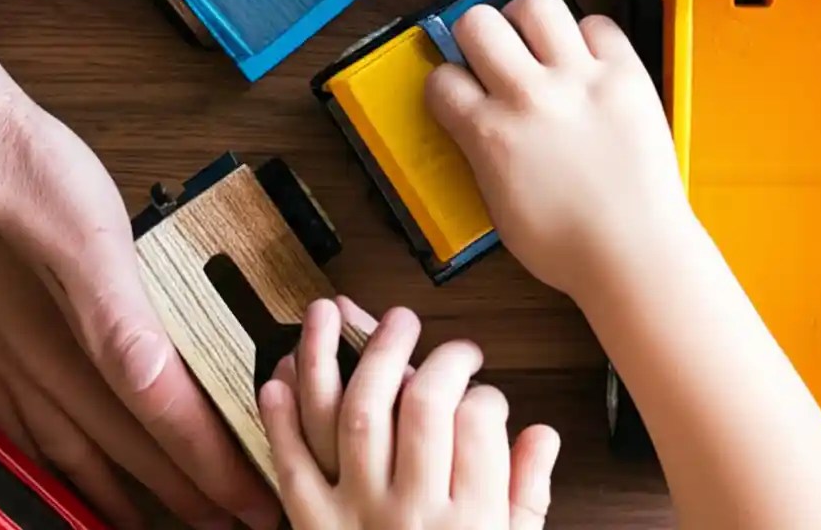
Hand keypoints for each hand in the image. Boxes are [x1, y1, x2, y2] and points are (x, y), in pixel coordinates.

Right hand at [0, 85, 277, 529]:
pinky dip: (56, 462)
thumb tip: (155, 383)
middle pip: (121, 451)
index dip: (209, 467)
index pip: (158, 422)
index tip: (250, 500)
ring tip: (148, 519)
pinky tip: (66, 465)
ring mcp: (6, 358)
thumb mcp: (85, 233)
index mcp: (68, 342)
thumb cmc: (19, 171)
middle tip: (225, 520)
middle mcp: (33, 364)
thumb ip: (118, 317)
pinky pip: (26, 428)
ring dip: (117, 491)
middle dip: (180, 493)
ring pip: (70, 451)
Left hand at [259, 299, 560, 529]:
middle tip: (418, 328)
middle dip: (426, 352)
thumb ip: (528, 496)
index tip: (477, 386)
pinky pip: (291, 464)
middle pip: (423, 404)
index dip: (480, 388)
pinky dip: (280, 418)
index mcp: (473, 519)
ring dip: (339, 355)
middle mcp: (415, 512)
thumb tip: (541, 435)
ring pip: (353, 415)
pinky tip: (281, 376)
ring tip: (332, 312)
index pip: (481, 422)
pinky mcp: (313, 528)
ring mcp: (359, 516)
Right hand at [424, 0, 691, 296]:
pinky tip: (585, 60)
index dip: (447, 83)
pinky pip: (598, 25)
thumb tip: (478, 123)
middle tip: (490, 52)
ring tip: (535, 40)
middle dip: (475, 34)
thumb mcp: (498, 207)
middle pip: (478, 22)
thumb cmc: (568, 246)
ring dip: (527, 18)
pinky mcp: (625, 74)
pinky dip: (587, 36)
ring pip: (537, 4)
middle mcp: (529, 96)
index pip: (442, 79)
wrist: (635, 252)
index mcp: (490, 134)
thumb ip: (481, 155)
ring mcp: (579, 79)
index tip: (459, 89)